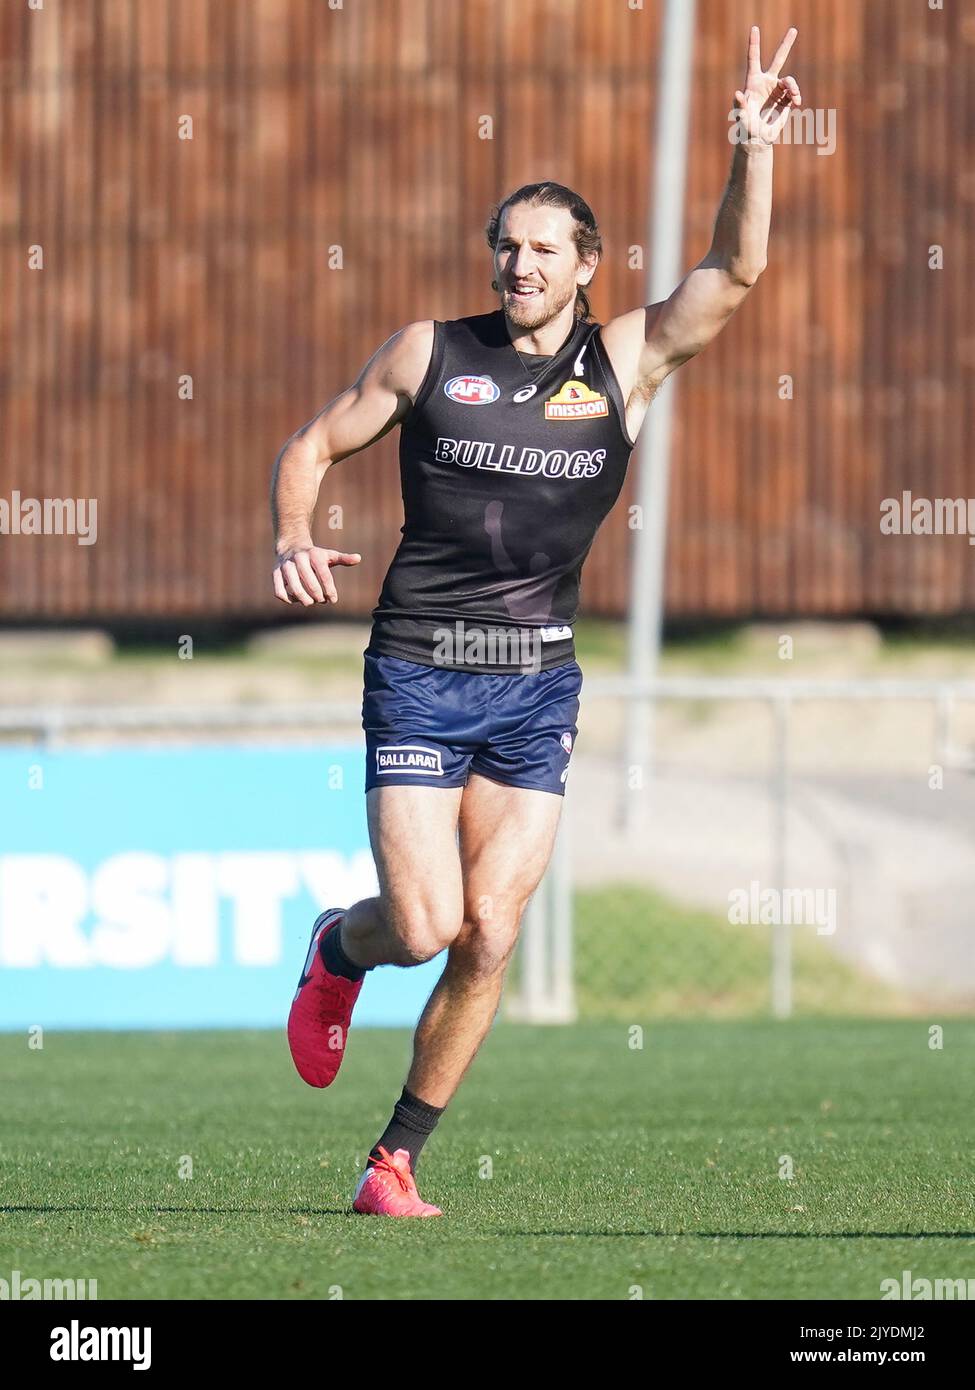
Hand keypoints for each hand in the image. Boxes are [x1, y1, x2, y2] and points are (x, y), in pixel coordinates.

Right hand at [273, 545, 360, 605]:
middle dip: (318, 596)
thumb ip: (344, 558)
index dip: (330, 590)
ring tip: (310, 602)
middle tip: (322, 600)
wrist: (291, 547)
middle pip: (310, 582)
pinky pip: (279, 592)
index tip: (333, 599)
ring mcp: (285, 566)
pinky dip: (288, 599)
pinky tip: (296, 600)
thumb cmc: (315, 556)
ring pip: (294, 588)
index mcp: (314, 554)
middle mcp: (299, 559)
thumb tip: (359, 558)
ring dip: (304, 599)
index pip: (324, 575)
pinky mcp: (275, 574)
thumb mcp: (329, 555)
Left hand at [733, 25, 800, 145]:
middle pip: (778, 59)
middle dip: (786, 44)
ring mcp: (777, 91)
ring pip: (789, 80)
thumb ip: (739, 105)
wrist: (758, 139)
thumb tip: (737, 93)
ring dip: (793, 86)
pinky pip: (794, 93)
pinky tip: (796, 103)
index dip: (754, 43)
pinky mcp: (786, 100)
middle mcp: (767, 83)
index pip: (754, 58)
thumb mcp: (740, 116)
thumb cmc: (745, 127)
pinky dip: (796, 95)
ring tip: (795, 96)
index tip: (754, 28)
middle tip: (793, 29)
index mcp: (753, 82)